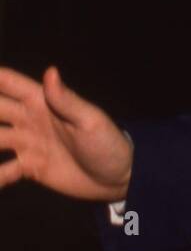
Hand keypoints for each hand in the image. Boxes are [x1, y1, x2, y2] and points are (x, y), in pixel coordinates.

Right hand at [0, 65, 132, 200]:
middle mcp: (29, 119)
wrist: (119, 178)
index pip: (7, 83)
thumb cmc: (109, 144)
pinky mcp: (29, 167)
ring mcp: (27, 143)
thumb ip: (67, 100)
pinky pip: (2, 171)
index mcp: (42, 101)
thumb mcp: (90, 121)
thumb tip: (49, 72)